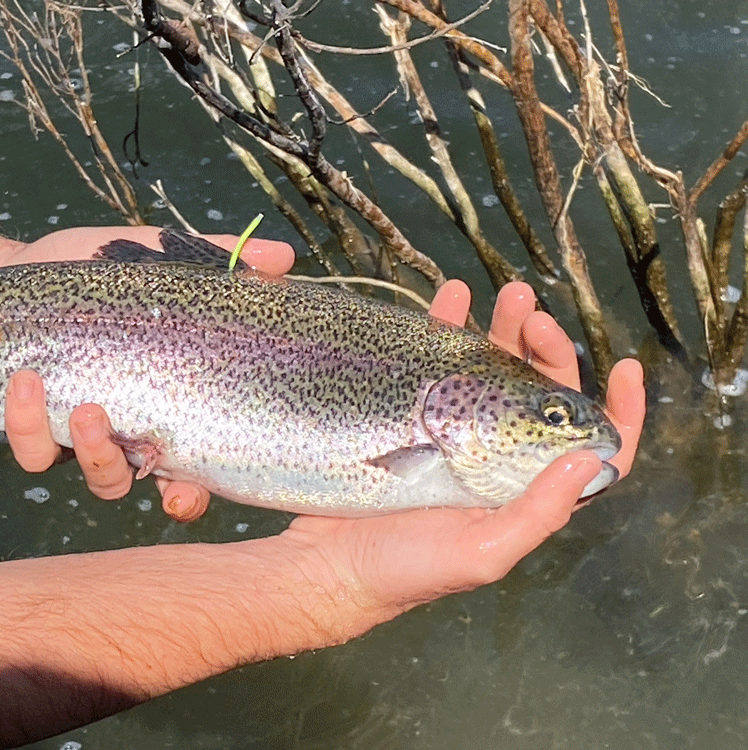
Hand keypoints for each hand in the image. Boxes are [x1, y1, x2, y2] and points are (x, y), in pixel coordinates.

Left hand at [0, 226, 294, 519]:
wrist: (8, 273)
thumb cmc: (87, 273)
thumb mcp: (151, 257)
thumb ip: (214, 260)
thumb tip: (284, 258)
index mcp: (163, 406)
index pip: (193, 465)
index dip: (197, 492)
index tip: (195, 492)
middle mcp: (124, 432)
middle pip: (160, 487)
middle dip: (161, 491)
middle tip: (150, 457)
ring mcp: (75, 436)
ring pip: (97, 476)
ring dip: (94, 451)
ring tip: (88, 407)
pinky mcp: (29, 426)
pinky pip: (33, 450)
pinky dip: (29, 421)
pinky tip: (27, 380)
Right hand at [278, 280, 644, 627]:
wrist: (331, 565)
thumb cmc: (408, 571)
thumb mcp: (483, 552)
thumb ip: (539, 511)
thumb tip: (591, 458)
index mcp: (525, 491)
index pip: (590, 451)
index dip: (618, 412)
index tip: (626, 368)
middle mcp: (498, 458)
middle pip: (540, 394)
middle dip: (548, 349)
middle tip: (533, 317)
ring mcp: (453, 434)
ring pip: (493, 370)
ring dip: (503, 328)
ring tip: (507, 295)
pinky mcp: (411, 416)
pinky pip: (437, 362)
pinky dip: (446, 328)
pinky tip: (451, 299)